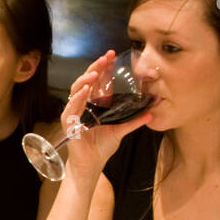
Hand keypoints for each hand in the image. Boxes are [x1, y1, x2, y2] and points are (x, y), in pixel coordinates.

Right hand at [61, 51, 151, 175]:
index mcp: (94, 103)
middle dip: (96, 67)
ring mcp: (74, 111)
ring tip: (96, 71)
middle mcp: (83, 104)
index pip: (98, 80)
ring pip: (77, 89)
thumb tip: (151, 114)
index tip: (112, 56)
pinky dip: (78, 97)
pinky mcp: (68, 121)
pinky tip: (85, 90)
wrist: (91, 163)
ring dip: (86, 79)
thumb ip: (133, 121)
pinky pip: (72, 106)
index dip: (104, 67)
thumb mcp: (120, 131)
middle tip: (106, 57)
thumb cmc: (101, 147)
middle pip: (87, 80)